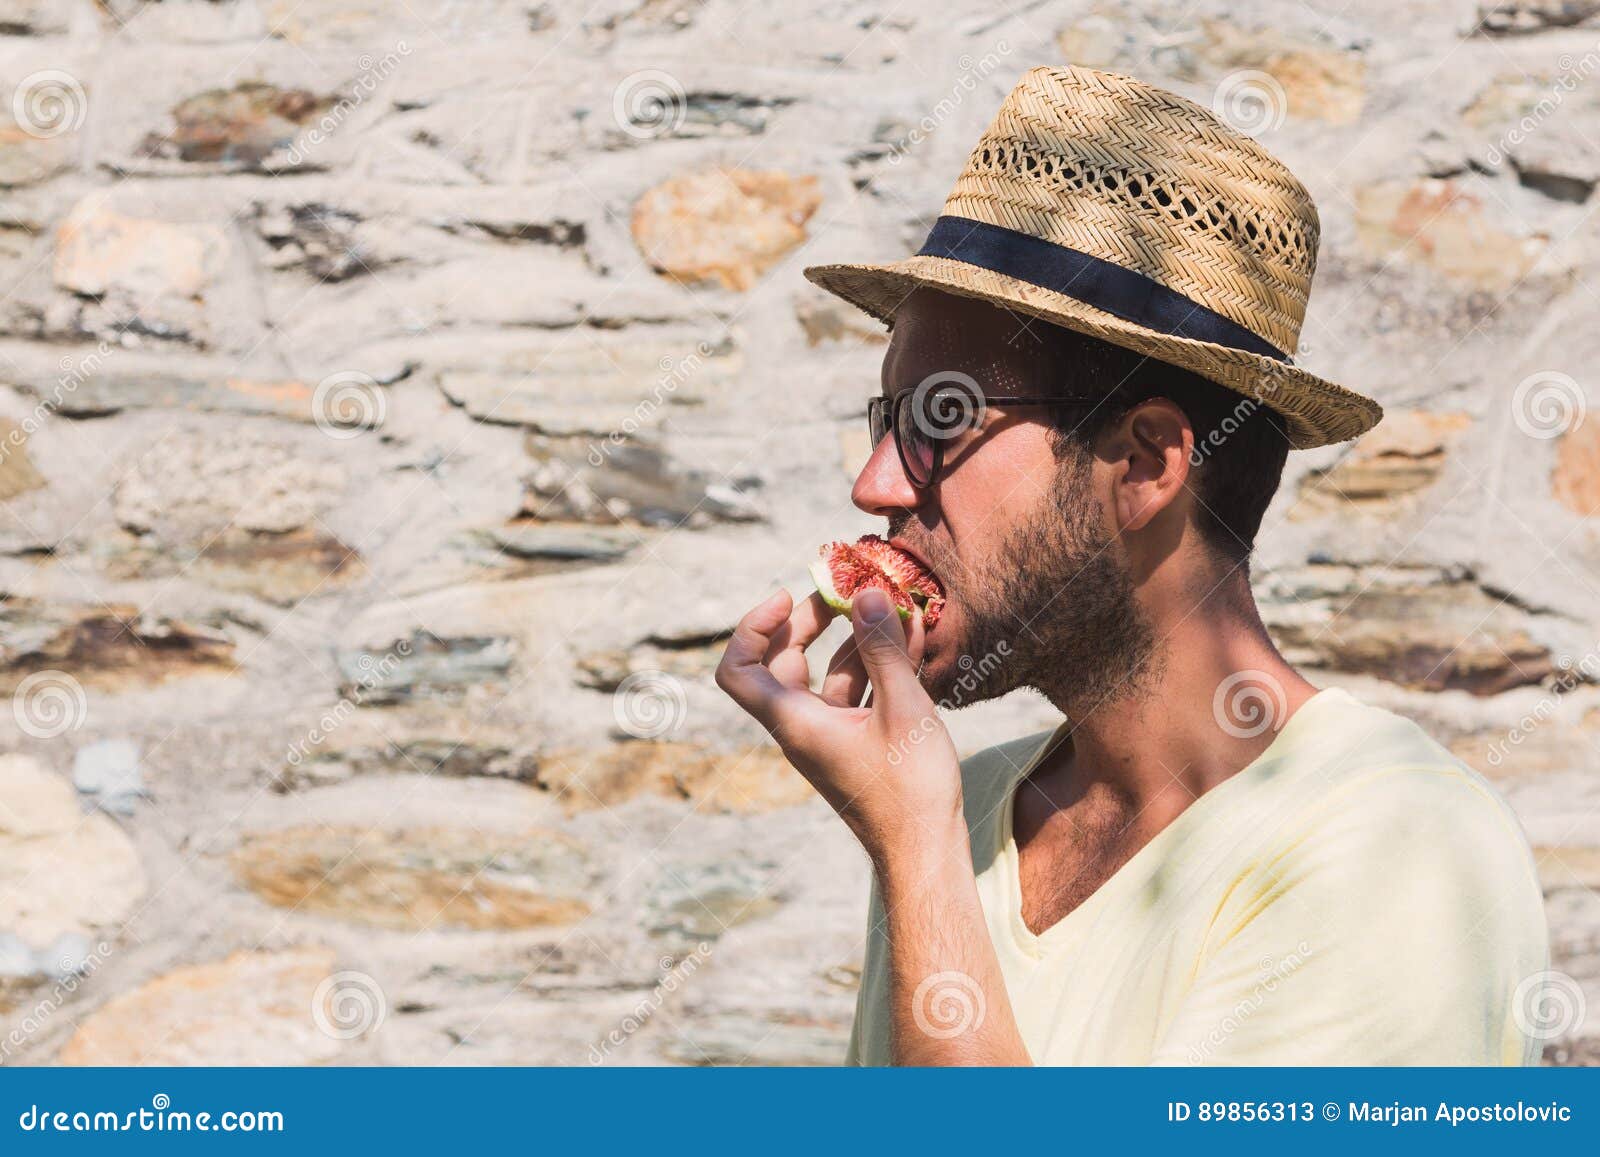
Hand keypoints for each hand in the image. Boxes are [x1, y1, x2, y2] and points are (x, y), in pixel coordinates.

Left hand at [715, 585, 963, 859]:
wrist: (926, 852)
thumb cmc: (910, 789)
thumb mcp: (903, 708)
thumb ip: (882, 649)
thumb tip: (866, 594)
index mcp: (795, 722)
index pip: (738, 670)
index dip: (752, 626)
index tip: (787, 595)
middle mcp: (803, 728)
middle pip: (784, 663)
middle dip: (813, 621)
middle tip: (845, 593)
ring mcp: (830, 737)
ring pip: (831, 676)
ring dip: (860, 641)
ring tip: (898, 607)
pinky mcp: (858, 744)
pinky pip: (858, 695)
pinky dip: (878, 667)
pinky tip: (911, 638)